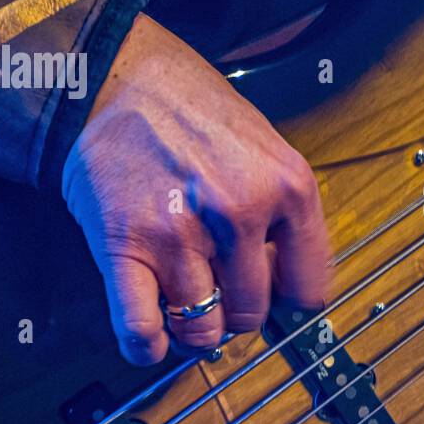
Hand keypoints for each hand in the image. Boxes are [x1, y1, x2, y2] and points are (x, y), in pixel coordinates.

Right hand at [63, 14, 331, 364]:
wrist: (115, 78)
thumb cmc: (191, 111)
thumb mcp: (265, 147)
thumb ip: (283, 213)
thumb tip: (285, 283)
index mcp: (288, 187)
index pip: (308, 289)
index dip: (286, 298)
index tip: (270, 295)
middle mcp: (241, 213)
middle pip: (252, 314)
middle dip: (235, 312)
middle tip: (217, 291)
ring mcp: (182, 233)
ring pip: (202, 329)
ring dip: (192, 329)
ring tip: (183, 307)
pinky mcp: (126, 246)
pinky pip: (141, 328)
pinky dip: (145, 345)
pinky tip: (148, 336)